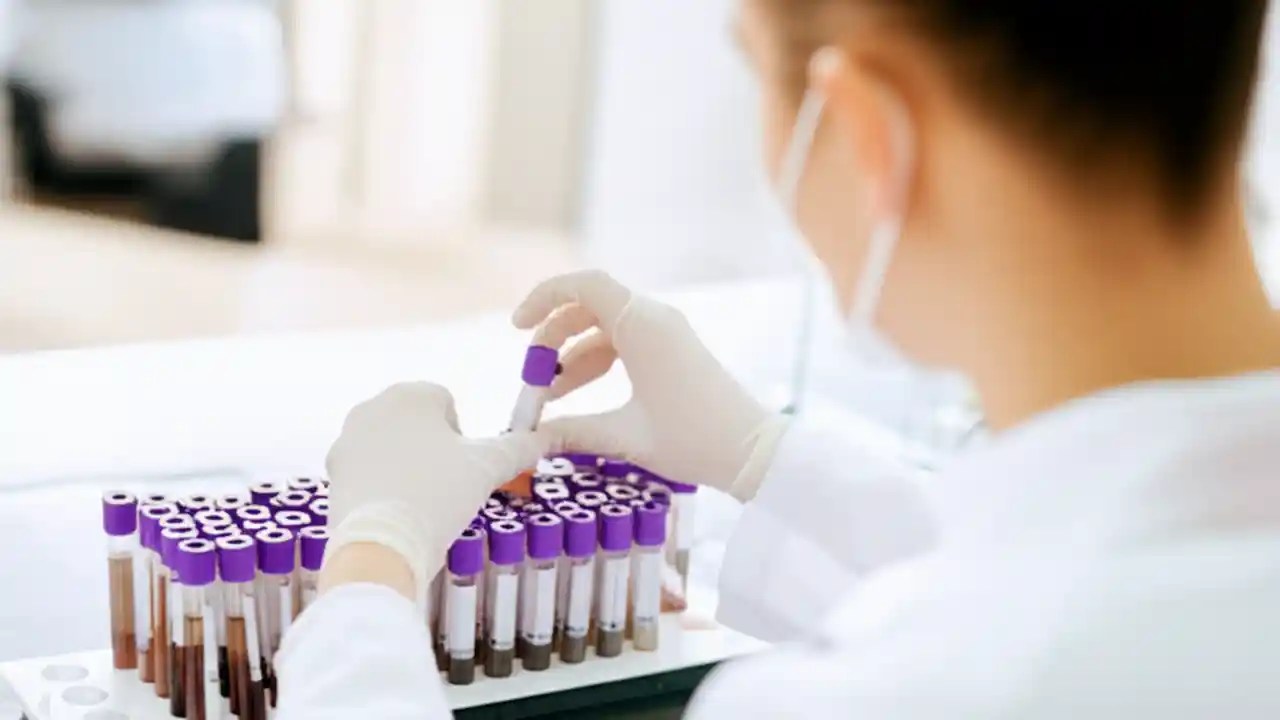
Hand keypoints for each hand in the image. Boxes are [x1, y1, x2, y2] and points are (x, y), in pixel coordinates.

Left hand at [324, 382, 542, 602]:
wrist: (381, 546)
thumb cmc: (439, 494)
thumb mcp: (490, 467)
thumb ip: (521, 447)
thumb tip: (544, 438)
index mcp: (410, 393)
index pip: (447, 404)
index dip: (462, 439)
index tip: (463, 469)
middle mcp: (372, 406)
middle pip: (418, 425)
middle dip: (434, 452)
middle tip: (445, 489)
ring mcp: (347, 439)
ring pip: (393, 448)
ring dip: (409, 468)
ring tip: (421, 504)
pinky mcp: (333, 472)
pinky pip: (369, 472)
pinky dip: (384, 487)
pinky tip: (396, 512)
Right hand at [513, 270, 789, 498]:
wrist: (752, 451)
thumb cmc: (692, 439)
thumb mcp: (624, 436)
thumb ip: (571, 432)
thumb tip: (529, 439)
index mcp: (642, 325)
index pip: (583, 285)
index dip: (544, 297)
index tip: (517, 327)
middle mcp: (655, 319)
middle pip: (588, 307)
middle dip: (553, 338)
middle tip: (533, 379)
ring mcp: (667, 333)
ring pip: (605, 328)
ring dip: (574, 356)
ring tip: (551, 397)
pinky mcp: (674, 350)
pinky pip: (625, 342)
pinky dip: (599, 362)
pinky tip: (580, 396)